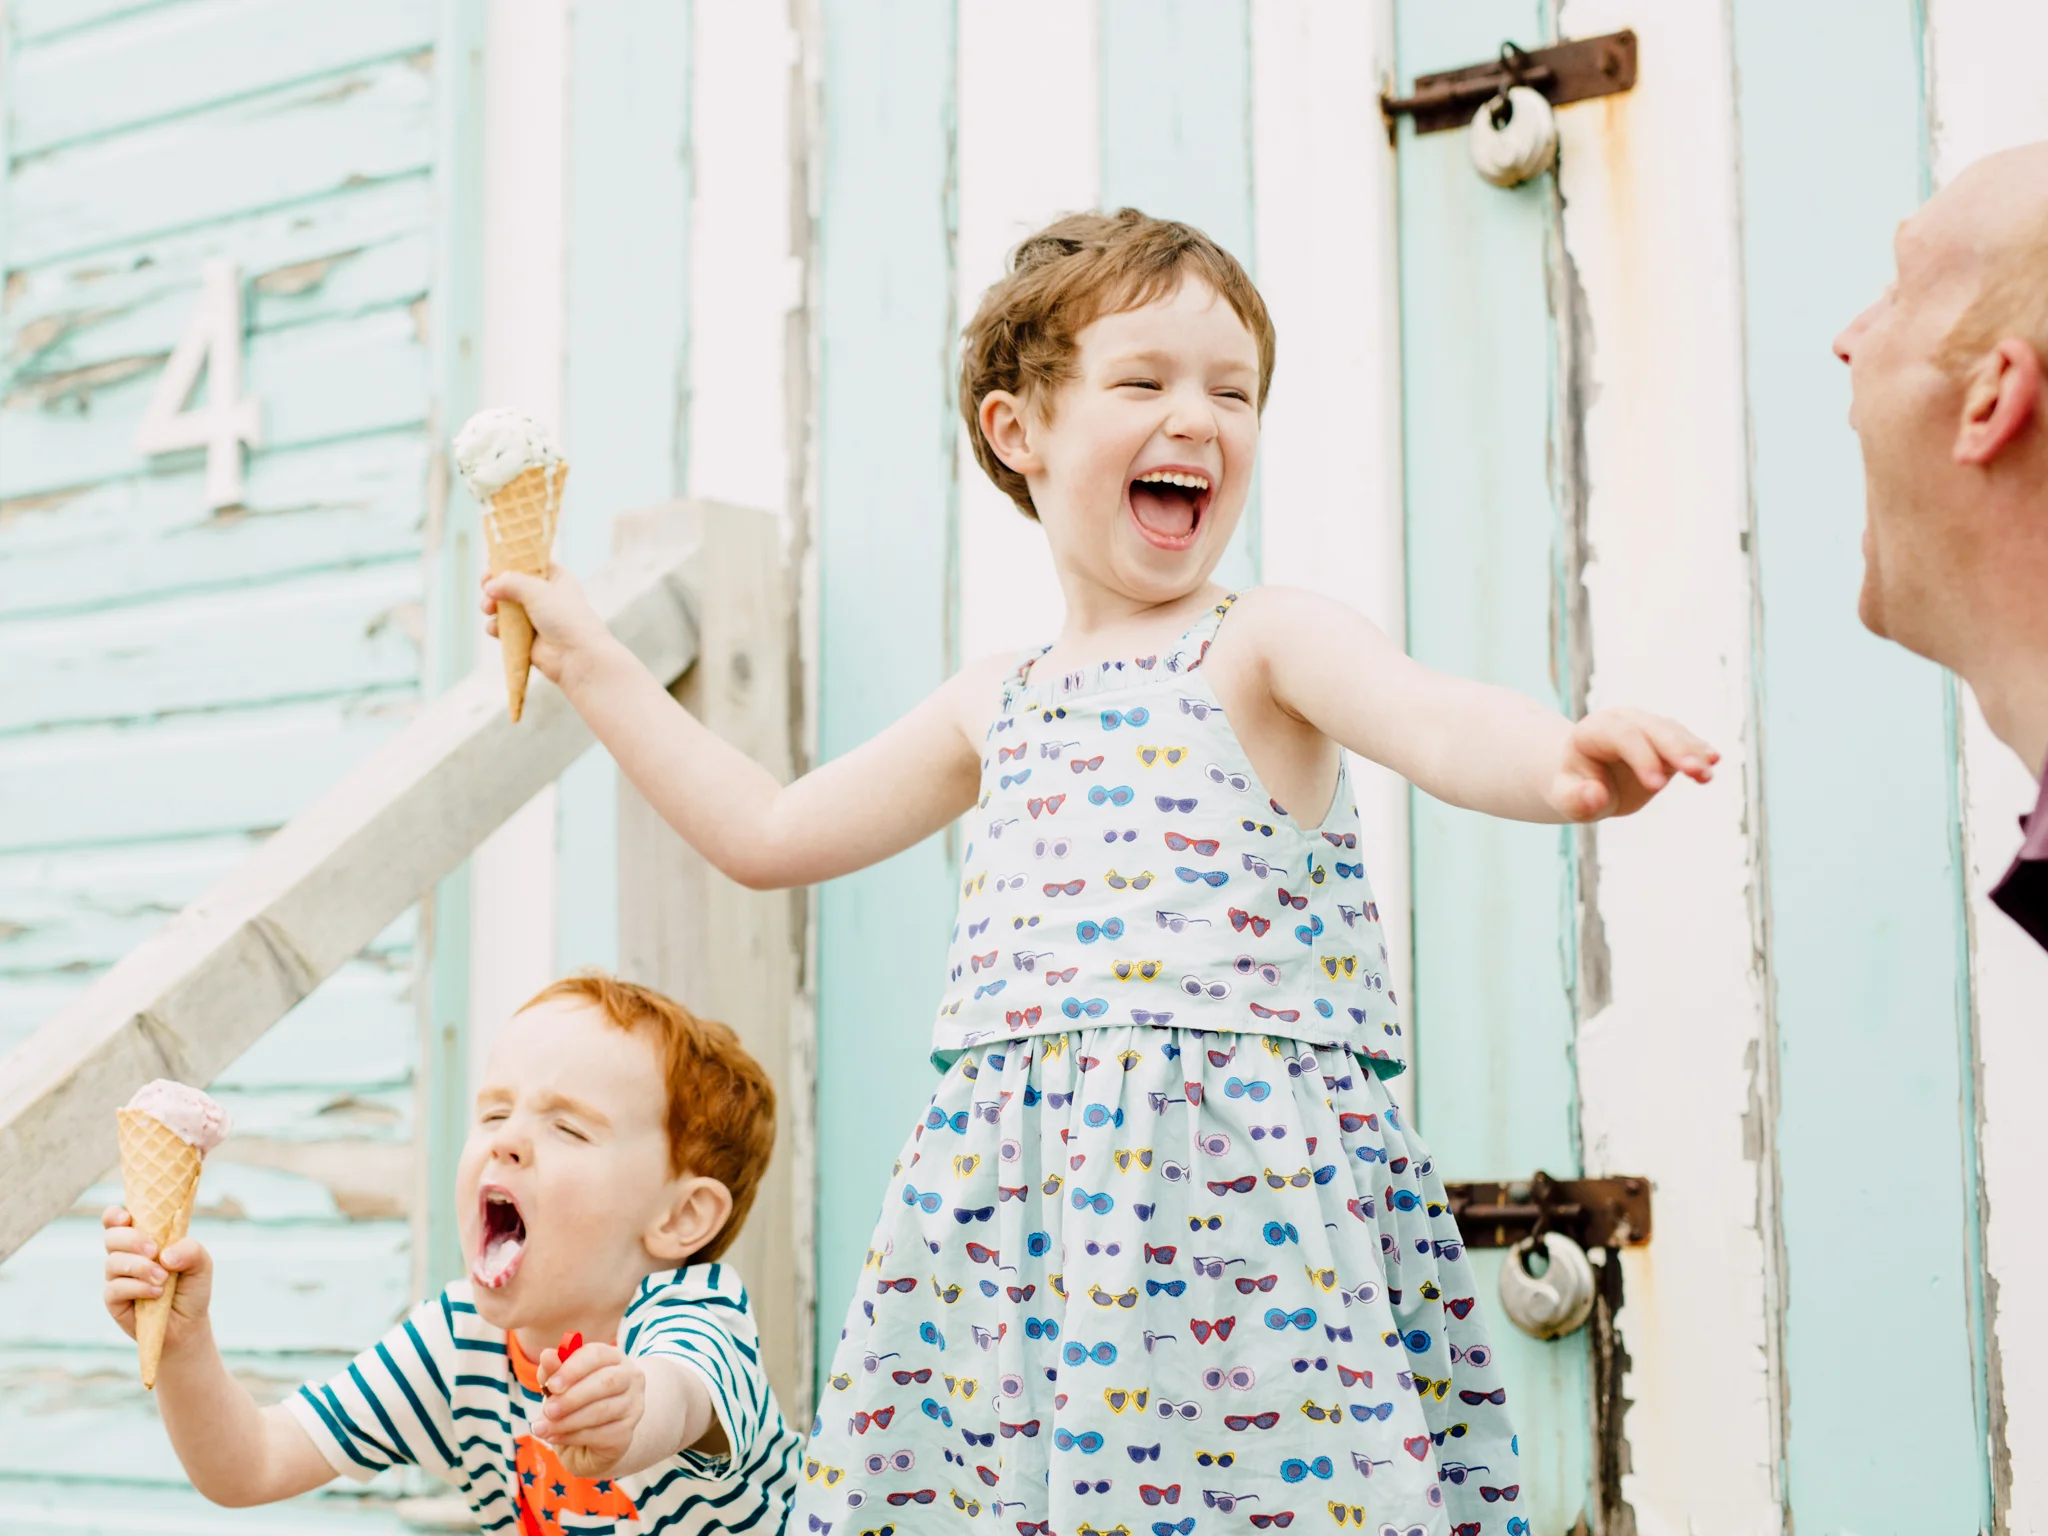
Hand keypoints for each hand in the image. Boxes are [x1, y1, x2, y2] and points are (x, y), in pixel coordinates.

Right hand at [102, 1205, 212, 1352]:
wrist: (188, 1323)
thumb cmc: (192, 1287)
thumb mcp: (201, 1263)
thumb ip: (190, 1249)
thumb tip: (165, 1255)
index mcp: (143, 1239)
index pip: (116, 1221)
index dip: (114, 1215)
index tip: (125, 1217)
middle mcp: (126, 1256)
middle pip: (111, 1237)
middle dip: (132, 1240)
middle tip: (155, 1251)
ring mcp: (117, 1278)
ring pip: (112, 1262)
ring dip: (140, 1267)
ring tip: (163, 1278)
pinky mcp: (113, 1300)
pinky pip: (114, 1288)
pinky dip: (137, 1287)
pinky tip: (157, 1293)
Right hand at [481, 564, 612, 686]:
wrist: (577, 656)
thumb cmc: (565, 617)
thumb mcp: (538, 590)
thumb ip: (511, 582)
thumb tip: (489, 586)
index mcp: (556, 578)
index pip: (529, 563)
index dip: (509, 563)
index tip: (491, 566)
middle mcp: (545, 596)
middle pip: (512, 585)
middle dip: (495, 586)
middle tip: (485, 588)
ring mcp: (535, 618)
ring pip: (505, 607)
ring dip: (492, 606)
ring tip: (488, 609)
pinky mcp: (526, 638)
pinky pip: (504, 629)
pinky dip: (496, 628)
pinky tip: (495, 629)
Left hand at [535, 1340, 643, 1477]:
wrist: (588, 1439)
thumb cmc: (574, 1401)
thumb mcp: (560, 1385)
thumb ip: (553, 1370)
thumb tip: (547, 1355)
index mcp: (612, 1357)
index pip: (597, 1354)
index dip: (572, 1369)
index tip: (550, 1385)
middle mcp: (630, 1377)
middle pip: (605, 1382)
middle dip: (572, 1397)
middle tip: (546, 1410)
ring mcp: (633, 1406)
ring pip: (602, 1410)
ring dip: (568, 1421)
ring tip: (543, 1428)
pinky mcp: (627, 1433)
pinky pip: (600, 1434)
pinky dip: (573, 1436)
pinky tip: (554, 1437)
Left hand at [1550, 708, 1717, 820]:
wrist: (1588, 779)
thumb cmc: (1576, 789)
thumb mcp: (1567, 799)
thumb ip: (1576, 799)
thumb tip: (1594, 795)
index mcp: (1593, 730)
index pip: (1622, 736)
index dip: (1641, 757)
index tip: (1657, 786)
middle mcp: (1622, 721)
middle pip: (1653, 728)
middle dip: (1676, 748)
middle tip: (1695, 771)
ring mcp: (1646, 727)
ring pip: (1672, 732)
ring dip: (1693, 751)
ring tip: (1706, 774)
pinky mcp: (1664, 739)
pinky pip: (1684, 741)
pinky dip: (1698, 751)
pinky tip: (1713, 761)